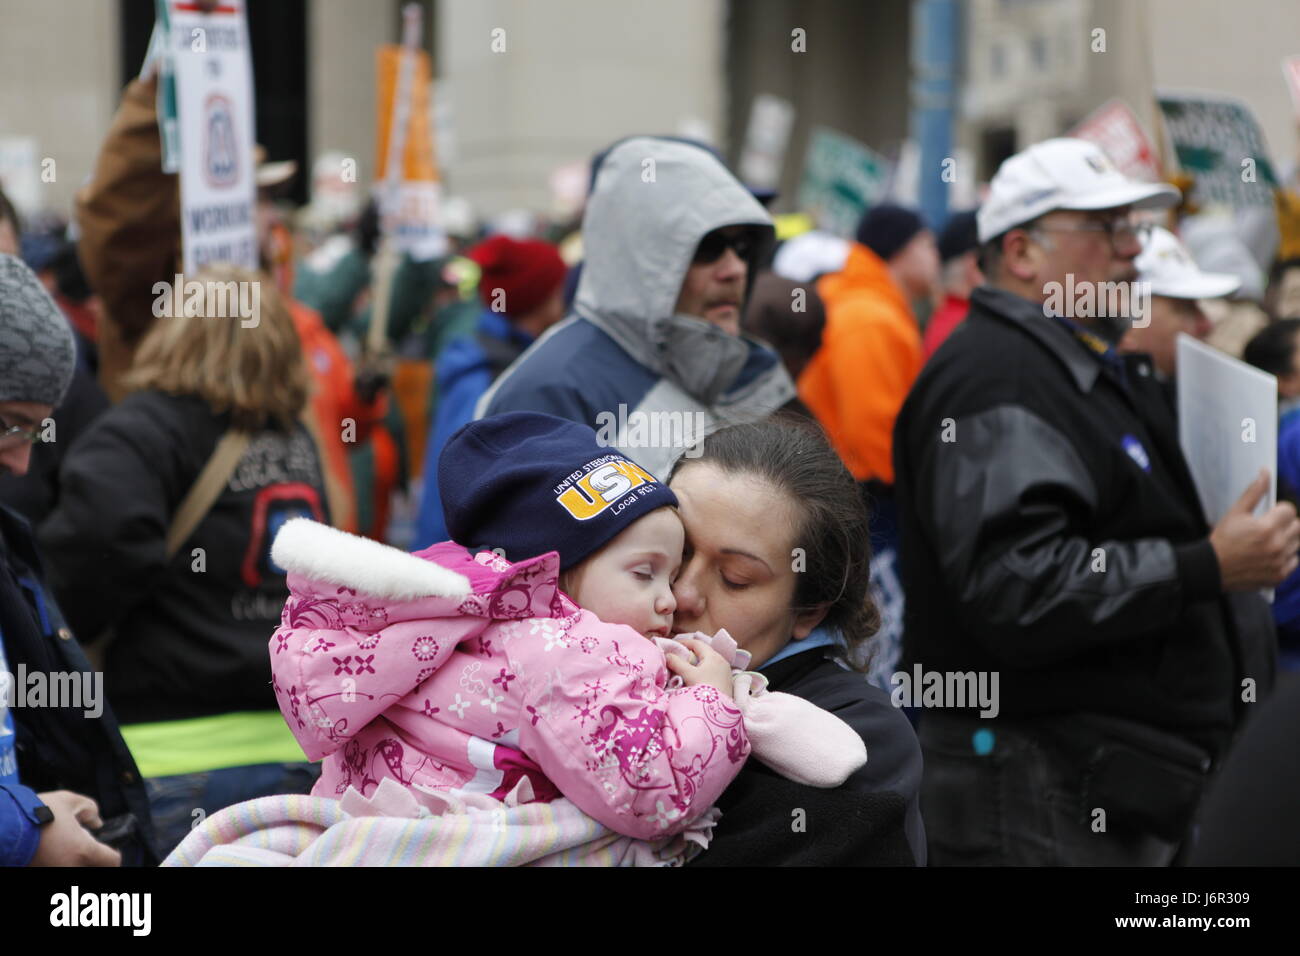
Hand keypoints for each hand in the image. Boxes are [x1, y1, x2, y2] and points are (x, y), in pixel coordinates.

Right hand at [28, 791, 121, 866]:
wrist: (3, 826)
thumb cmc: (36, 812)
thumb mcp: (70, 801)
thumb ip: (90, 810)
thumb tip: (97, 821)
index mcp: (83, 851)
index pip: (112, 861)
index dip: (114, 852)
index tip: (110, 847)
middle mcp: (70, 868)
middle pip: (95, 870)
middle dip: (95, 860)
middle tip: (89, 849)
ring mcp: (52, 873)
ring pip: (75, 870)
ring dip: (76, 862)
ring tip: (67, 848)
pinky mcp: (38, 874)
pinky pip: (56, 868)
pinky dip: (59, 863)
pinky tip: (53, 852)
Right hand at [665, 637, 732, 698]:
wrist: (720, 712)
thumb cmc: (705, 689)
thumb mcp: (688, 675)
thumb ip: (676, 663)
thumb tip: (666, 654)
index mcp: (714, 656)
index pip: (697, 643)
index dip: (684, 642)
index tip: (673, 646)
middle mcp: (722, 660)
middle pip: (703, 651)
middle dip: (689, 653)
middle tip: (677, 657)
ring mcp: (725, 671)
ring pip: (707, 661)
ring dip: (695, 662)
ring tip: (684, 668)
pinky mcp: (725, 681)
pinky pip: (712, 669)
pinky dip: (702, 669)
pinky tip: (695, 678)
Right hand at [1210, 470, 1299, 590]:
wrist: (1212, 569)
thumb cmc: (1222, 540)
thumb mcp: (1235, 513)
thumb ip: (1253, 492)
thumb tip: (1265, 473)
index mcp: (1266, 528)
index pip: (1289, 510)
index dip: (1279, 510)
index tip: (1268, 515)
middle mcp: (1276, 546)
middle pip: (1298, 526)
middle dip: (1285, 524)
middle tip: (1269, 527)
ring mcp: (1279, 562)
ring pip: (1297, 543)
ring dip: (1286, 540)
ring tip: (1267, 542)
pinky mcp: (1279, 575)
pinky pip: (1294, 561)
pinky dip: (1286, 557)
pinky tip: (1270, 555)